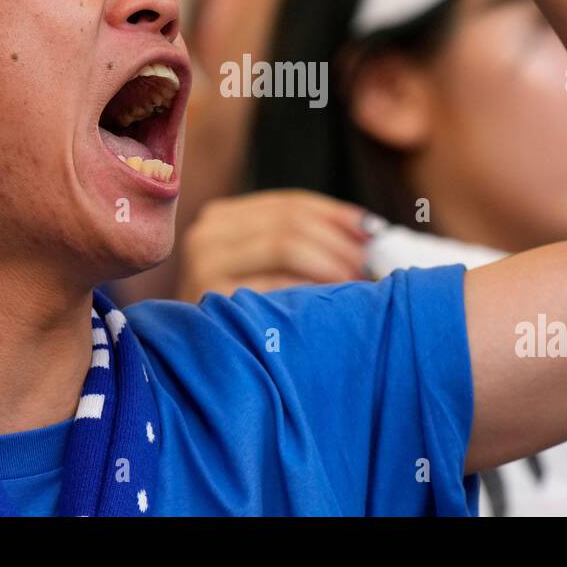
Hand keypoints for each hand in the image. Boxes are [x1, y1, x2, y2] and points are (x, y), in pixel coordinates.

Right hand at [178, 190, 373, 302]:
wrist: (191, 363)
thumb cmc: (239, 317)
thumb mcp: (261, 268)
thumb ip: (302, 243)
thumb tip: (371, 234)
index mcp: (222, 218)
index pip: (290, 203)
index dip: (337, 214)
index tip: (375, 230)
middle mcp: (207, 233)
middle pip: (291, 222)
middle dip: (340, 241)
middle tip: (373, 265)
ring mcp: (204, 263)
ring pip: (285, 245)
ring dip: (331, 263)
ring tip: (358, 284)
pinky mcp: (212, 296)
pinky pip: (275, 284)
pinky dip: (311, 290)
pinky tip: (332, 304)